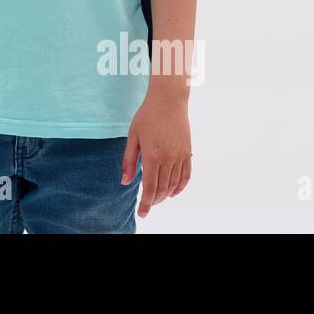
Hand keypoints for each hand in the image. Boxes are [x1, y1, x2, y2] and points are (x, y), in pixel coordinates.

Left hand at [121, 90, 191, 217]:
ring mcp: (180, 156)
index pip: (150, 187)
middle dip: (154, 201)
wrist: (168, 100)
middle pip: (162, 189)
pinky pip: (186, 175)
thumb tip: (125, 182)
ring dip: (165, 195)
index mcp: (153, 155)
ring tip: (157, 198)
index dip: (146, 203)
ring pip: (174, 184)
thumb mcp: (133, 136)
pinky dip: (180, 187)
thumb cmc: (147, 116)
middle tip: (147, 204)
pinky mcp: (188, 152)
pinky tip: (173, 192)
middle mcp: (169, 158)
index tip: (142, 213)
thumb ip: (129, 161)